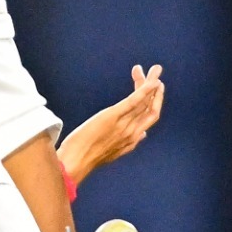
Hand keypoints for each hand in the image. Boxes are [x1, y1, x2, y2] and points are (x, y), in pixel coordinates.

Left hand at [58, 65, 166, 186]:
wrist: (75, 162)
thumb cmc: (86, 157)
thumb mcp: (112, 152)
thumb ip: (128, 143)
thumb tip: (143, 135)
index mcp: (132, 140)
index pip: (149, 118)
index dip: (154, 102)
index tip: (153, 89)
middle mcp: (133, 132)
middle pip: (150, 108)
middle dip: (157, 90)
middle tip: (156, 72)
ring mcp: (124, 124)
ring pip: (145, 102)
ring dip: (152, 83)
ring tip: (156, 69)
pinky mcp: (113, 116)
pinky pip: (134, 101)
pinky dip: (145, 90)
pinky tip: (151, 81)